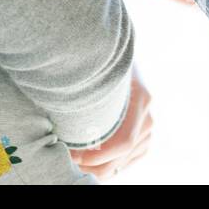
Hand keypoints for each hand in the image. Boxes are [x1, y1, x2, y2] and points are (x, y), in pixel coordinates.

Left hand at [69, 65, 151, 179]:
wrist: (115, 43)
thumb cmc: (100, 54)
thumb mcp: (92, 68)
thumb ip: (85, 94)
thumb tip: (61, 122)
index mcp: (140, 97)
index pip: (123, 142)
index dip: (96, 156)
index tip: (72, 155)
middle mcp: (148, 113)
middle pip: (123, 155)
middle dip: (93, 165)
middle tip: (68, 160)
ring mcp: (148, 123)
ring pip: (126, 159)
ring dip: (100, 165)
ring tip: (75, 159)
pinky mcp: (145, 130)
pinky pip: (131, 156)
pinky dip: (111, 162)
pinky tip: (90, 159)